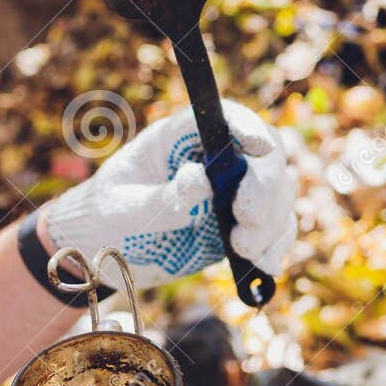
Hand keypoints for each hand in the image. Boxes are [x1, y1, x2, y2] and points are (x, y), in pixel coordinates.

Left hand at [44, 101, 296, 288]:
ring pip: (279, 196)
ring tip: (242, 251)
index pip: (229, 120)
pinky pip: (276, 230)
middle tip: (247, 220)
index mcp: (184, 138)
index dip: (250, 127)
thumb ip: (163, 197)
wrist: (105, 251)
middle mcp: (218, 160)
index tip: (258, 148)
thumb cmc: (108, 218)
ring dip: (271, 224)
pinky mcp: (244, 226)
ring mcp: (235, 193)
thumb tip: (201, 180)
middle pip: (267, 158)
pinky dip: (275, 247)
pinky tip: (262, 266)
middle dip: (267, 188)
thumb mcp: (126, 209)